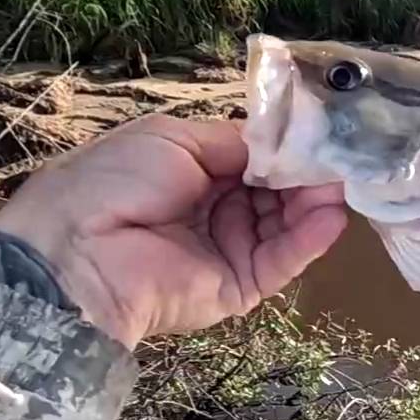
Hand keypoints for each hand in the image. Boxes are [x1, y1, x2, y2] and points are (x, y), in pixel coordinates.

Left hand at [0, 115, 348, 346]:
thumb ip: (233, 141)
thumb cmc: (115, 181)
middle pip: (276, 191)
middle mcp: (215, 209)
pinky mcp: (239, 287)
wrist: (80, 253)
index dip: (287, 147)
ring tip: (338, 183)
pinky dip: (309, 239)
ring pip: (285, 224)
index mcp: (194, 172)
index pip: (255, 159)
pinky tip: (331, 215)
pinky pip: (281, 261)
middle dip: (307, 173)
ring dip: (313, 202)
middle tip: (339, 157)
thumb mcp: (173, 138)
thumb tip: (280, 142)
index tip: (322, 132)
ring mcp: (229, 250)